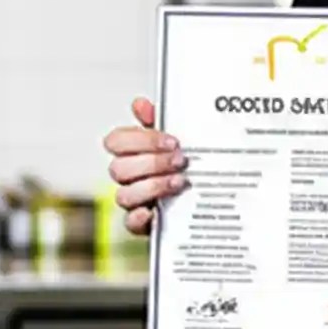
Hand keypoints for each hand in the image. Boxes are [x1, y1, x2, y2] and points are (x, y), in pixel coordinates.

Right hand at [103, 97, 188, 234]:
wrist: (211, 197)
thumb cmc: (187, 162)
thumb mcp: (179, 138)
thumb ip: (160, 121)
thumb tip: (141, 104)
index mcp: (131, 152)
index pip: (116, 141)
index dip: (141, 139)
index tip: (172, 140)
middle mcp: (128, 177)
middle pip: (119, 169)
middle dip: (152, 163)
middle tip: (181, 160)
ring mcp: (134, 201)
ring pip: (124, 195)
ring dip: (152, 187)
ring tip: (180, 182)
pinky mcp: (144, 224)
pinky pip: (130, 223)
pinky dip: (141, 218)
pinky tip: (156, 212)